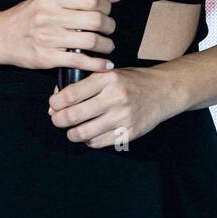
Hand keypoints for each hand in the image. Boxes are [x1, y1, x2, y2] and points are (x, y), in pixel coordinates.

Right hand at [0, 0, 124, 70]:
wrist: (1, 36)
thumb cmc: (31, 15)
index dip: (106, 6)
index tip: (107, 11)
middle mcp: (50, 16)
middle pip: (95, 21)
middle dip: (110, 26)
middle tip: (109, 29)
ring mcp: (48, 38)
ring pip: (91, 42)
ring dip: (106, 45)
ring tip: (107, 46)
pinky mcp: (47, 57)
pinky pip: (80, 61)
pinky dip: (97, 64)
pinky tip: (104, 64)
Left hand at [48, 64, 176, 147]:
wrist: (164, 91)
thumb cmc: (132, 81)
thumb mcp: (109, 74)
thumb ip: (85, 84)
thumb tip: (57, 101)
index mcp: (108, 79)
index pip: (71, 94)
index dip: (56, 103)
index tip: (53, 105)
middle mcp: (115, 98)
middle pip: (73, 116)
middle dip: (58, 120)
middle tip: (57, 120)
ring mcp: (123, 117)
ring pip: (83, 134)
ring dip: (72, 134)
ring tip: (71, 130)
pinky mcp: (129, 133)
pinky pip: (98, 143)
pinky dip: (89, 141)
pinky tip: (90, 135)